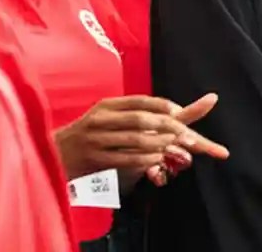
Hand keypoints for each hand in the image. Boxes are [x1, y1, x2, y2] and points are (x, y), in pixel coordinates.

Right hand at [55, 94, 228, 179]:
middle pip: (143, 120)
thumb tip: (210, 100)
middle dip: (170, 130)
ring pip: (135, 140)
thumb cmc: (93, 137)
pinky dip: (144, 161)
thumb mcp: (117, 120)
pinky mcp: (92, 160)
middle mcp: (100, 119)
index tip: (182, 115)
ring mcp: (94, 140)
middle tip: (191, 140)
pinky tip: (157, 162)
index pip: (142, 101)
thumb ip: (157, 113)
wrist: (51, 157)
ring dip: (161, 146)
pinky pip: (124, 159)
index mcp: (108, 105)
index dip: (165, 107)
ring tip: (177, 151)